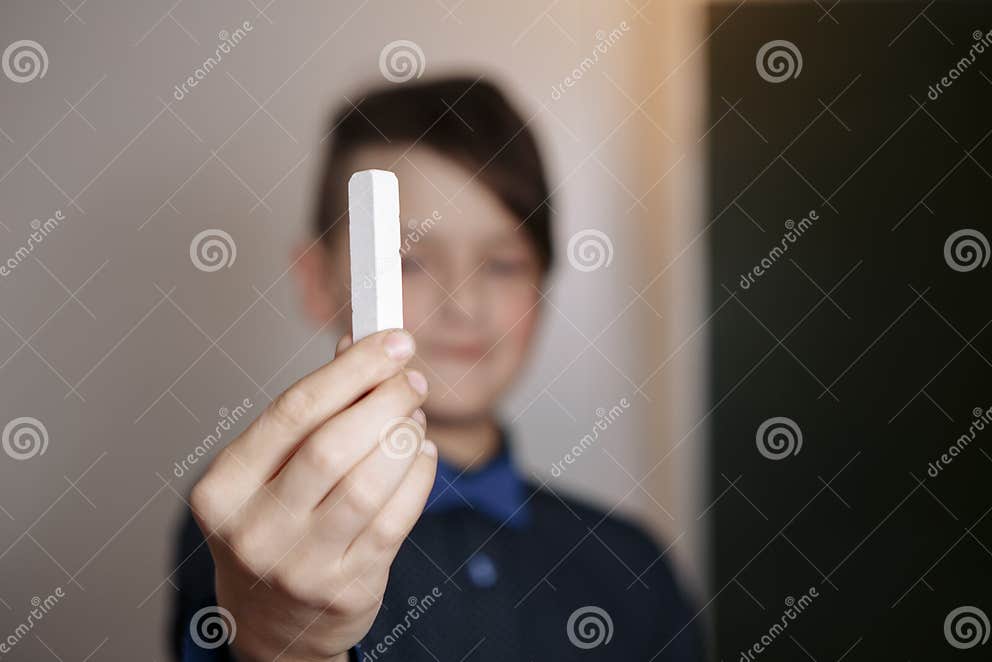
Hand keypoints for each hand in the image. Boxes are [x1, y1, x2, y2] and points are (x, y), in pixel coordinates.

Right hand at [188, 329, 435, 661]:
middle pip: (333, 445)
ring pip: (369, 483)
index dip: (351, 369)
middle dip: (385, 400)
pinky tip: (419, 454)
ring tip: (414, 416)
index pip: (292, 410)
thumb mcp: (269, 469)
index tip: (391, 341)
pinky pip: (396, 518)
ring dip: (405, 436)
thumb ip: (312, 409)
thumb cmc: (274, 525)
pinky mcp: (346, 587)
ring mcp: (300, 566)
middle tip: (411, 379)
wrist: (274, 620)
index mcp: (223, 488)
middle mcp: (255, 530)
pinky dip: (417, 474)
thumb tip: (359, 344)